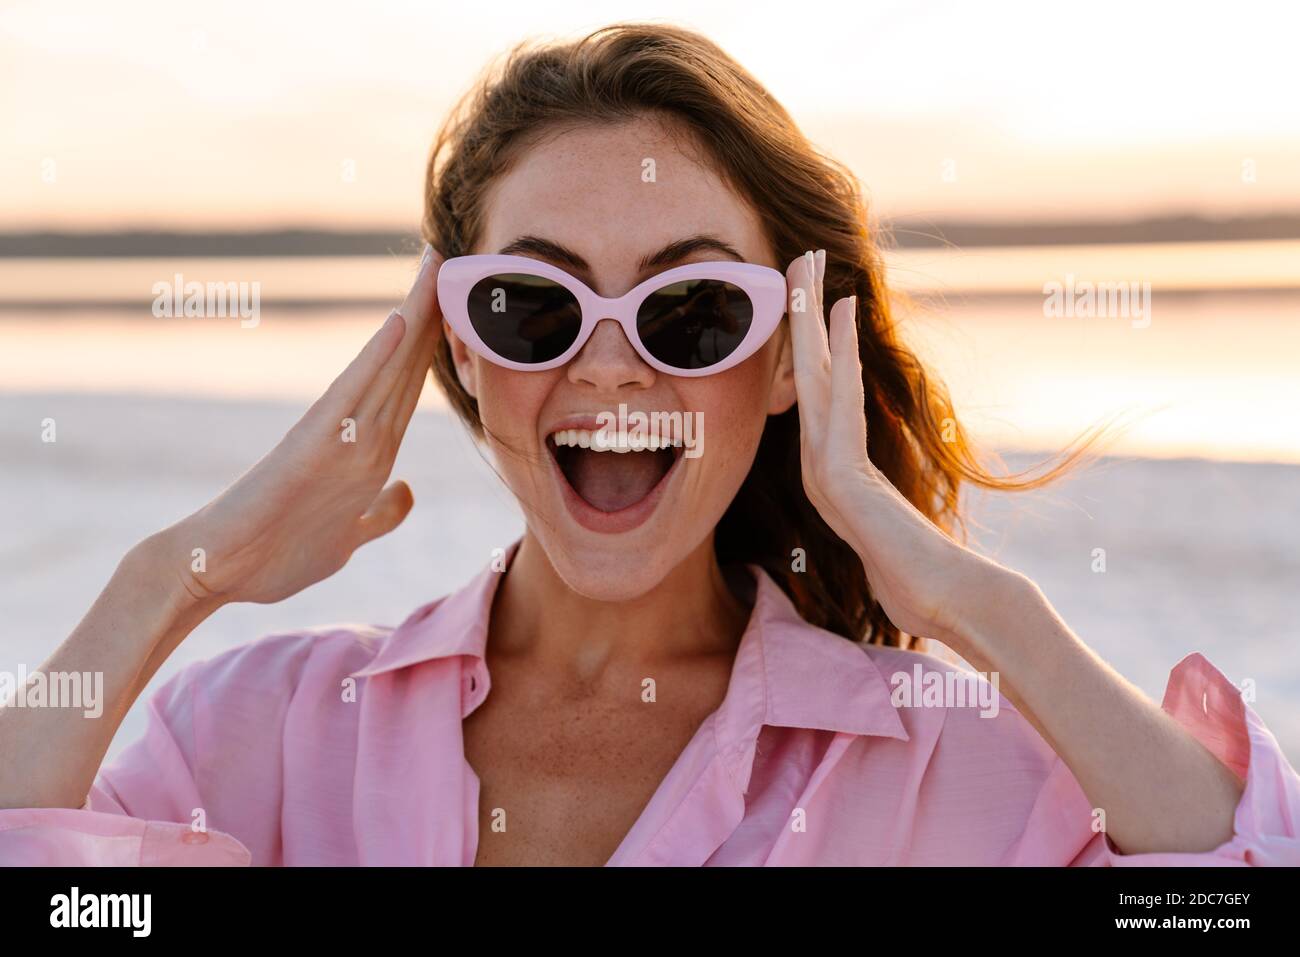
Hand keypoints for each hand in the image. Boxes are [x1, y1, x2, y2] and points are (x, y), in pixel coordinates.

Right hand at [154, 245, 444, 607]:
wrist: (214, 569)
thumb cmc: (275, 555)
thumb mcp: (348, 537)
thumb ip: (380, 512)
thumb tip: (407, 491)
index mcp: (375, 453)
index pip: (414, 387)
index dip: (441, 344)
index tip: (462, 302)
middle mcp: (363, 438)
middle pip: (409, 364)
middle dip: (435, 311)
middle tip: (452, 254)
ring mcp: (340, 439)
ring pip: (391, 368)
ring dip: (418, 316)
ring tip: (437, 265)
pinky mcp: (313, 447)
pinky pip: (354, 395)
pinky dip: (377, 359)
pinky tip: (400, 323)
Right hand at [785, 249, 1013, 648]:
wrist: (943, 602)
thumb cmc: (928, 580)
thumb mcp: (902, 538)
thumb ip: (887, 519)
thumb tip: (891, 515)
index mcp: (834, 475)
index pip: (818, 394)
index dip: (809, 342)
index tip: (810, 292)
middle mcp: (823, 466)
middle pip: (807, 374)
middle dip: (799, 315)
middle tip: (796, 257)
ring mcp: (827, 472)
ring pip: (812, 379)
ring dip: (807, 322)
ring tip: (805, 272)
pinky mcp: (838, 479)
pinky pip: (834, 403)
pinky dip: (837, 354)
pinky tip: (843, 316)